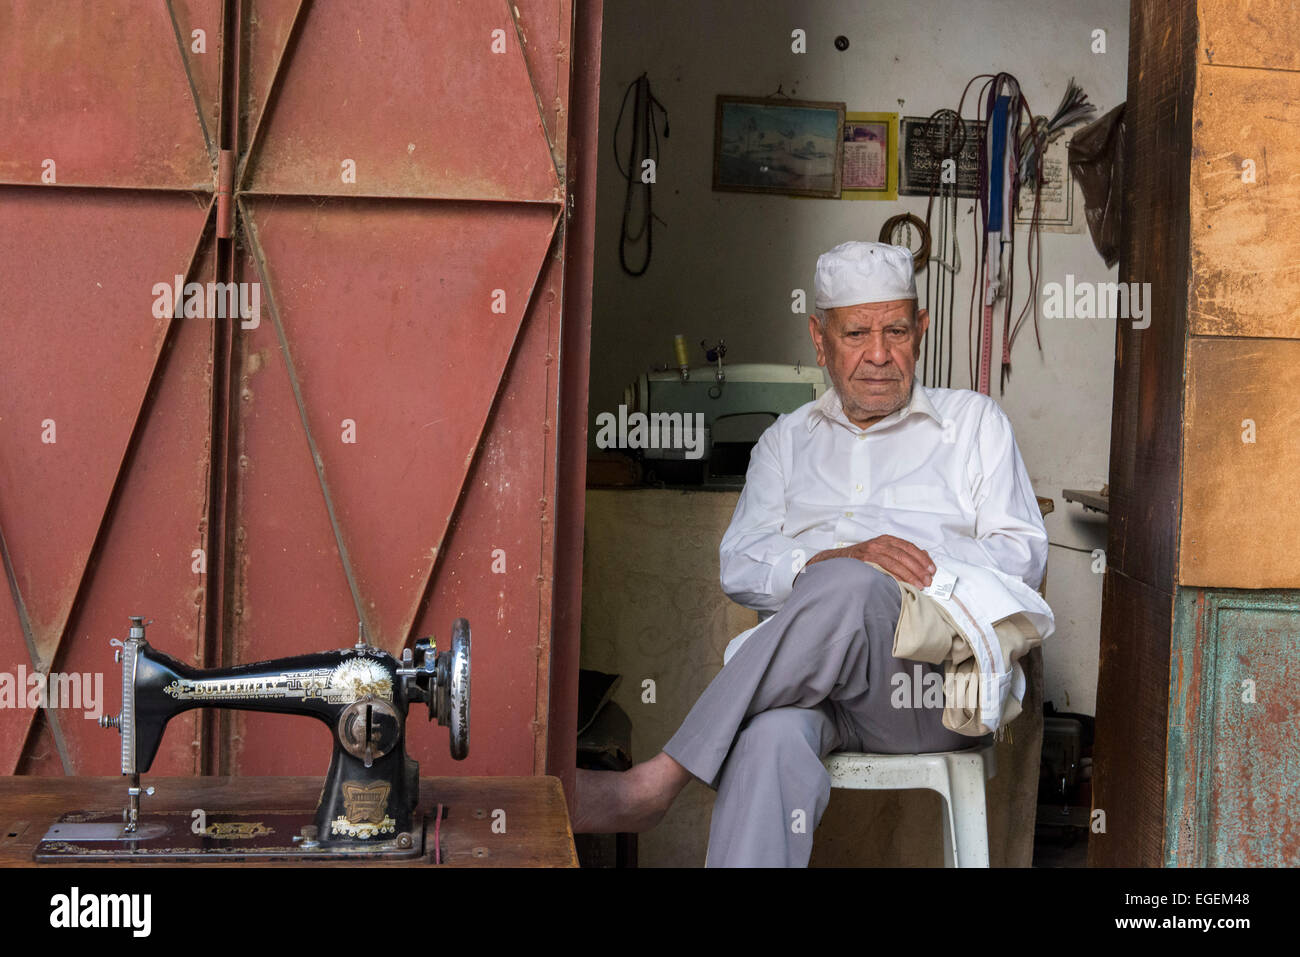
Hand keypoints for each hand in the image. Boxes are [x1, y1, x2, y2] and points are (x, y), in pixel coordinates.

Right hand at [806, 535, 934, 587]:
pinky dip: (895, 577)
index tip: (931, 569)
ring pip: (895, 562)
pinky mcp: (864, 562)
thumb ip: (901, 554)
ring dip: (909, 574)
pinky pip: (883, 569)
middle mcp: (879, 543)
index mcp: (885, 540)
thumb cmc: (861, 560)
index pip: (908, 546)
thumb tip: (923, 557)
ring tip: (919, 584)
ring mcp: (871, 552)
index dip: (922, 558)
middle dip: (918, 568)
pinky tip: (903, 584)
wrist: (837, 562)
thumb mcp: (882, 552)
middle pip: (904, 554)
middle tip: (928, 580)